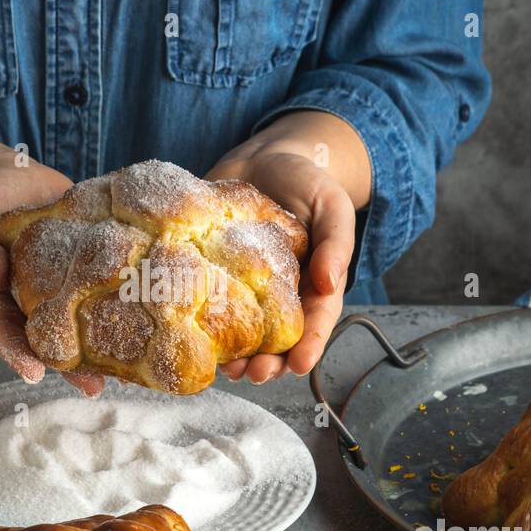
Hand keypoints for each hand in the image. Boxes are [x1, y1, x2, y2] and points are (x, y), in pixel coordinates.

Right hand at [0, 153, 104, 394]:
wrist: (11, 177)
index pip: (2, 330)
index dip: (16, 353)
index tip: (33, 373)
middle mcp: (29, 299)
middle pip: (46, 340)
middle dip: (69, 367)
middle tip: (92, 388)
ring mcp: (59, 285)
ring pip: (80, 322)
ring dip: (101, 348)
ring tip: (127, 373)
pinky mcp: (84, 266)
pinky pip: (100, 287)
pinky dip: (120, 304)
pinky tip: (146, 320)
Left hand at [205, 112, 370, 383]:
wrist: (264, 157)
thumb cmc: (306, 182)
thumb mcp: (332, 205)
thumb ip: (336, 243)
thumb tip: (331, 283)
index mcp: (313, 284)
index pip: (315, 322)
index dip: (309, 346)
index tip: (299, 365)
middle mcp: (279, 294)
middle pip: (277, 338)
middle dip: (268, 362)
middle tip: (256, 374)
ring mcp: (245, 287)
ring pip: (243, 331)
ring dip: (236, 356)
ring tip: (228, 370)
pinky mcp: (214, 273)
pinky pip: (209, 304)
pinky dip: (203, 324)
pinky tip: (194, 337)